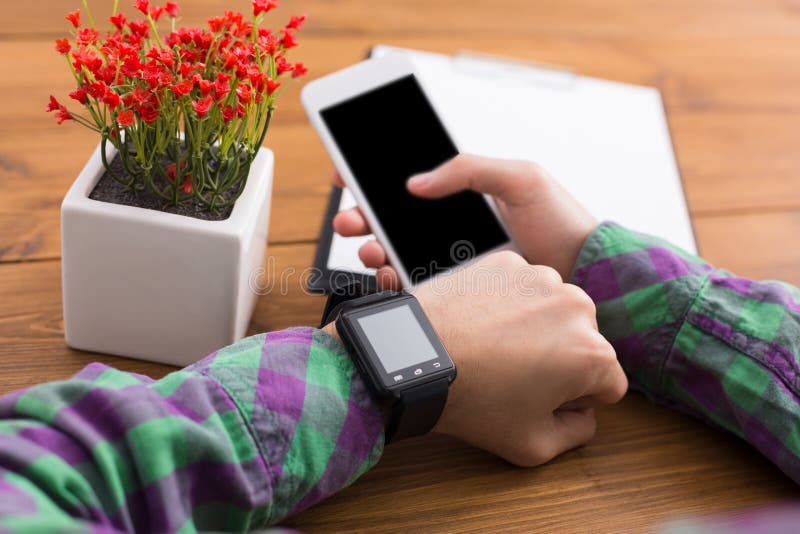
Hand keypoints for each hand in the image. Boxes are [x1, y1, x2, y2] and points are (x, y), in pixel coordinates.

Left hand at [324, 251, 626, 465]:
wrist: (415, 356)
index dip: (575, 400)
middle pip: (583, 342)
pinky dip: (507, 304)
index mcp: (593, 354)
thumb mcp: (533, 446)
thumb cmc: (471, 400)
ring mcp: (540, 277)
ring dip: (535, 328)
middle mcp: (576, 306)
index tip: (539, 399)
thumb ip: (577, 434)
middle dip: (559, 360)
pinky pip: (521, 289)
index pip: (608, 385)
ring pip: (552, 311)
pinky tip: (479, 324)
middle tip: (512, 375)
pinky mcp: (507, 263)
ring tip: (492, 348)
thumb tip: (584, 414)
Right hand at [332, 154, 597, 288]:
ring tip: (367, 250)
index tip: (346, 174)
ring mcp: (453, 259)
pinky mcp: (458, 291)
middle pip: (394, 219)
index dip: (374, 178)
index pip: (410, 181)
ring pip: (397, 252)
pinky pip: (415, 285)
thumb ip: (470, 170)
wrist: (587, 274)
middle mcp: (453, 226)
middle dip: (361, 217)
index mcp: (465, 193)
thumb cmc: (562, 222)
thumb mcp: (521, 179)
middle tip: (347, 220)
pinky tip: (387, 276)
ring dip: (371, 249)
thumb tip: (416, 182)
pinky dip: (392, 281)